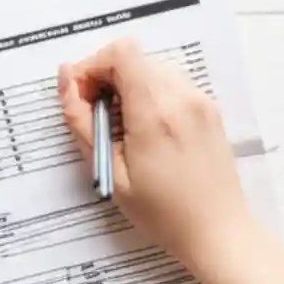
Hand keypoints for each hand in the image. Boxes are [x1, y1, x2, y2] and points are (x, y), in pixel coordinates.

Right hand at [57, 39, 256, 271]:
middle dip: (106, 78)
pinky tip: (147, 131)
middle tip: (98, 119)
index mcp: (155, 112)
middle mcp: (181, 96)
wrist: (218, 231)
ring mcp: (200, 99)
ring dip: (128, 85)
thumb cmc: (161, 213)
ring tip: (123, 128)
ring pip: (151, 67)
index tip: (83, 98)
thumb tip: (66, 78)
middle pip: (134, 57)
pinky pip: (171, 82)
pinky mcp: (209, 107)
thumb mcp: (110, 173)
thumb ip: (82, 122)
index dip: (93, 66)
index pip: (121, 52)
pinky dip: (150, 94)